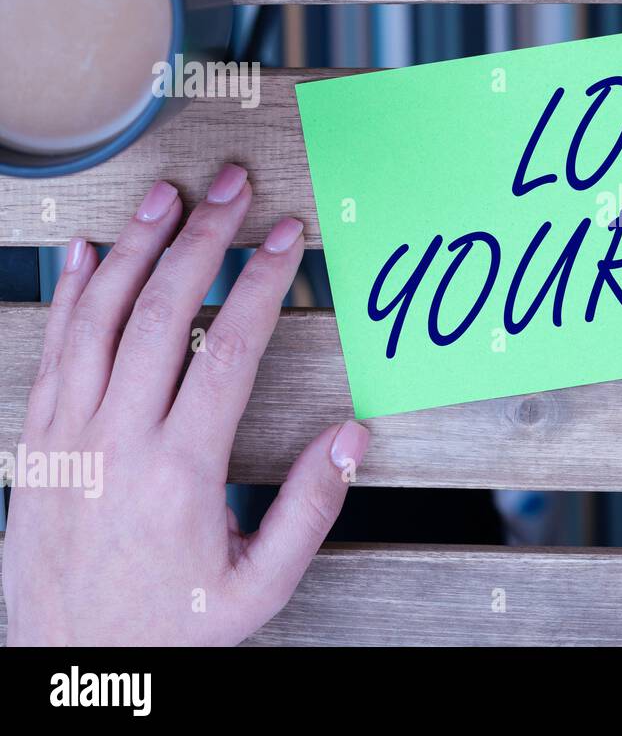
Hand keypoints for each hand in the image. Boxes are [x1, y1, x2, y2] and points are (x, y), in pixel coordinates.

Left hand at [2, 165, 368, 644]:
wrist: (68, 665)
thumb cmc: (170, 626)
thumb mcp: (259, 587)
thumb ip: (311, 508)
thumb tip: (353, 434)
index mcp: (182, 470)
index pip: (227, 349)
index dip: (262, 283)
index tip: (286, 237)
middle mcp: (118, 440)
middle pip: (161, 314)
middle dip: (202, 239)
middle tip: (230, 187)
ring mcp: (69, 436)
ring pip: (99, 320)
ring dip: (136, 249)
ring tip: (167, 196)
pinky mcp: (38, 442)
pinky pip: (53, 352)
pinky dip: (71, 295)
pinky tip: (92, 252)